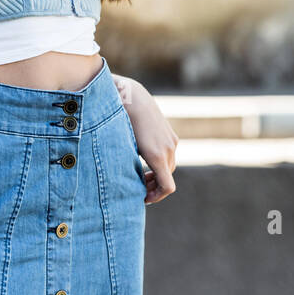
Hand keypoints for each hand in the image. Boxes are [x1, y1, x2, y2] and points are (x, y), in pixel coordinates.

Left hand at [112, 74, 177, 204]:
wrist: (132, 97)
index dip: (157, 197)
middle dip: (154, 185)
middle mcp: (168, 149)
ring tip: (141, 172)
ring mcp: (172, 141)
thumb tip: (128, 184)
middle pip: (167, 177)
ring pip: (168, 165)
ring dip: (158, 172)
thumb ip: (130, 168)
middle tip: (138, 186)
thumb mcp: (124, 149)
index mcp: (156, 156)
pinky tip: (145, 156)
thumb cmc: (122, 123)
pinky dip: (160, 160)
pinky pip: (169, 153)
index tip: (144, 197)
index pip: (168, 187)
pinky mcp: (171, 134)